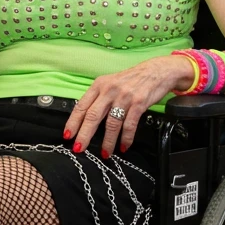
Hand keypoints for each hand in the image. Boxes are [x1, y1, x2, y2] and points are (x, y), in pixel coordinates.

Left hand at [64, 56, 191, 157]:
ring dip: (107, 141)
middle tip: (79, 148)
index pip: (82, 105)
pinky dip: (126, 138)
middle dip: (84, 135)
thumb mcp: (111, 83)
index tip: (67, 135)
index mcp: (99, 85)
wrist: (157, 71)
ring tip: (105, 153)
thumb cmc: (132, 80)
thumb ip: (99, 97)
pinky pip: (129, 125)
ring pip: (111, 123)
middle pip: (93, 116)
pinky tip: (123, 146)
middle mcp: (110, 90)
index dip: (73, 122)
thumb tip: (86, 118)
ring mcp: (124, 96)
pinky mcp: (139, 103)